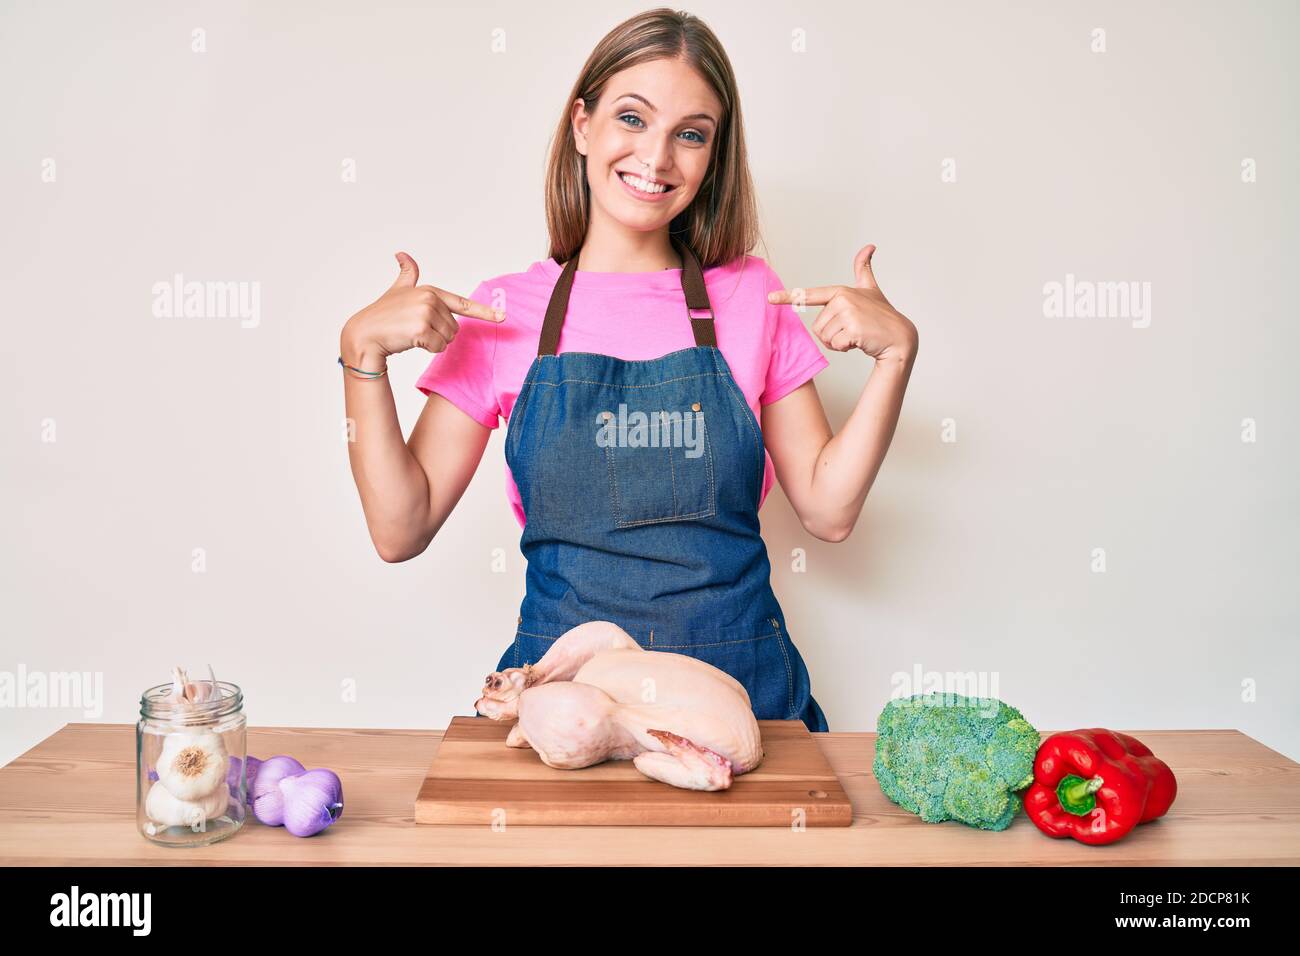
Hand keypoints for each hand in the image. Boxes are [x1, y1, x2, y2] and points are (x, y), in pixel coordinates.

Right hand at [341, 252, 504, 364]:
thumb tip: (402, 253)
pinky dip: (426, 349)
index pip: (462, 303)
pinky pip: (438, 347)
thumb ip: (407, 273)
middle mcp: (429, 299)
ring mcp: (425, 314)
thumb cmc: (382, 315)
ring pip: (447, 339)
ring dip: (432, 342)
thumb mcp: (397, 290)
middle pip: (454, 328)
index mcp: (430, 291)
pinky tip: (410, 341)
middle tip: (415, 329)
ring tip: (411, 334)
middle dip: (438, 333)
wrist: (365, 333)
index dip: (485, 312)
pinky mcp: (421, 330)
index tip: (503, 318)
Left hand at [767, 244, 916, 364]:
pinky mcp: (852, 329)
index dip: (787, 297)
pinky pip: (835, 346)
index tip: (769, 298)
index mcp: (840, 291)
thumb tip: (869, 246)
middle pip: (817, 327)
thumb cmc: (882, 315)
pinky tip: (860, 341)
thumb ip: (864, 269)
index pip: (810, 295)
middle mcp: (842, 299)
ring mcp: (848, 313)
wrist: (899, 337)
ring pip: (824, 338)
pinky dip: (846, 348)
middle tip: (852, 330)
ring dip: (838, 343)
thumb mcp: (871, 289)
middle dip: (832, 335)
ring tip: (856, 335)